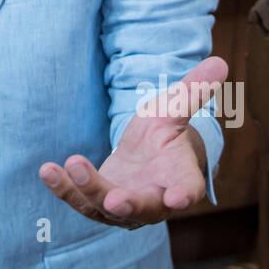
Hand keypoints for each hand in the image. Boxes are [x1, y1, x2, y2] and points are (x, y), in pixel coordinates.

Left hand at [38, 55, 228, 228]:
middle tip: (113, 200)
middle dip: (127, 205)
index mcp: (180, 178)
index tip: (179, 200)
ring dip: (86, 190)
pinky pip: (78, 199)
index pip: (186, 190)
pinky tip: (47, 170)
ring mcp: (123, 207)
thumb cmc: (165, 136)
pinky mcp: (96, 203)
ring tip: (73, 163)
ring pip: (103, 207)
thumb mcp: (175, 109)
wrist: (144, 156)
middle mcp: (154, 200)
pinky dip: (62, 188)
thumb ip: (194, 91)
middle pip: (141, 207)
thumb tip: (221, 61)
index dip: (183, 195)